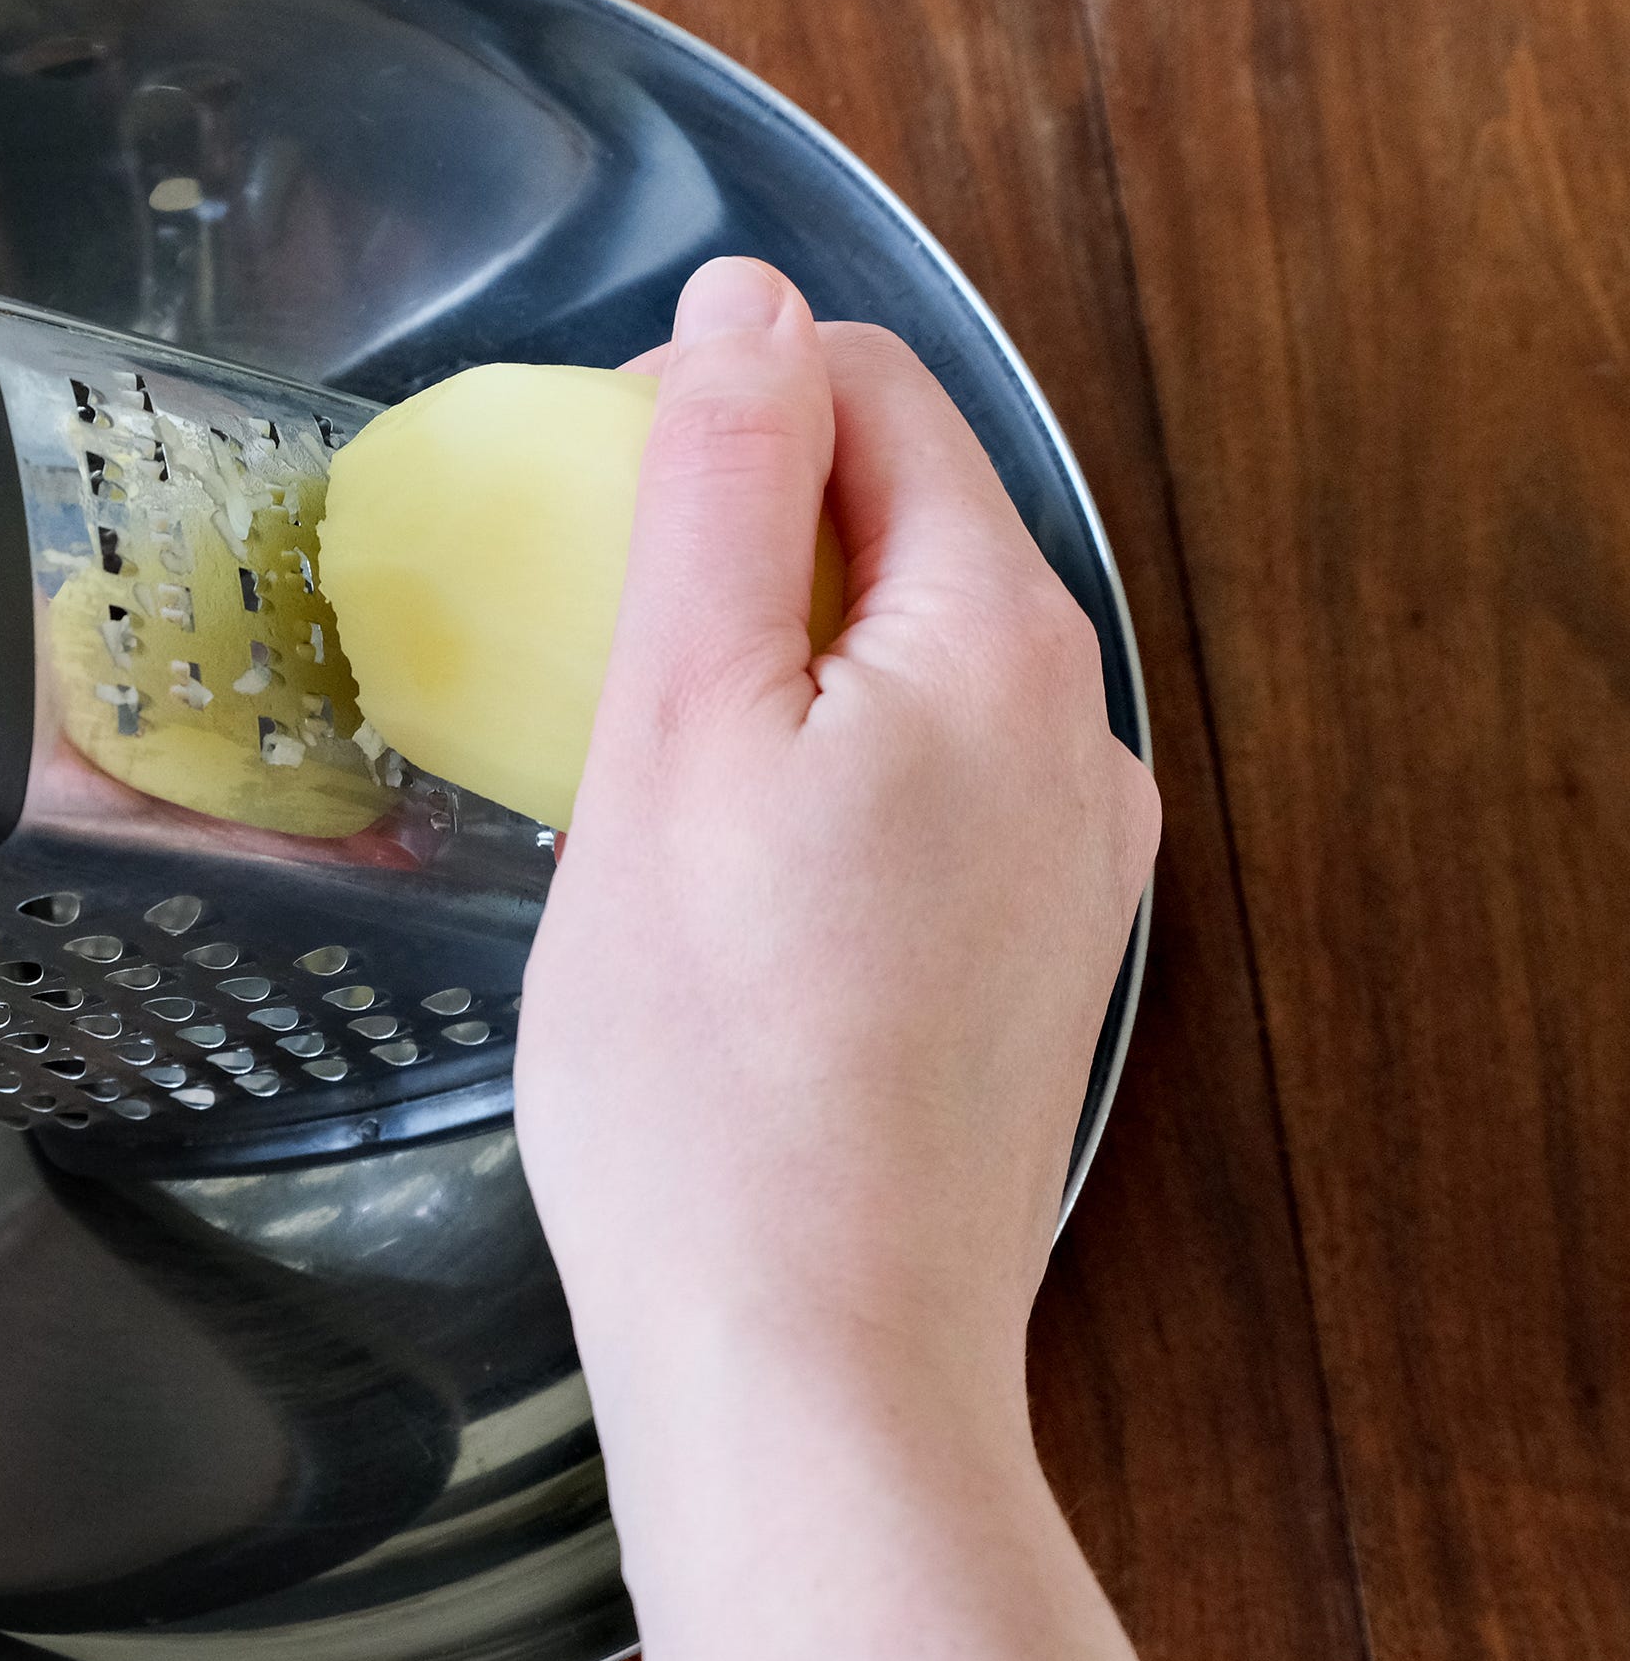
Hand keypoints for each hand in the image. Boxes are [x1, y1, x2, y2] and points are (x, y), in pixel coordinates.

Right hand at [515, 258, 1251, 1660]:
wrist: (809, 1358)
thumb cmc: (707, 1070)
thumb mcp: (672, 736)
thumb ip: (716, 493)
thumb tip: (746, 303)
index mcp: (996, 642)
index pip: (874, 396)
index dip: (717, 399)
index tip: (586, 497)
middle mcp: (1073, 733)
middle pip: (901, 526)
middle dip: (743, 529)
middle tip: (588, 637)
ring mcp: (1071, 857)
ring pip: (906, 664)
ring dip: (775, 658)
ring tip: (640, 768)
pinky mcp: (1034, 958)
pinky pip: (925, 789)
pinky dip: (820, 773)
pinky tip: (725, 879)